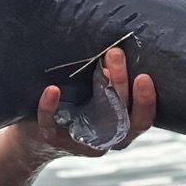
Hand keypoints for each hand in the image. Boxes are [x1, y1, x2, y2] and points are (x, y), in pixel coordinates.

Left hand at [17, 47, 156, 160]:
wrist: (40, 134)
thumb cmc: (78, 107)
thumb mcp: (101, 96)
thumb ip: (113, 80)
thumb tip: (121, 45)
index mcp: (122, 128)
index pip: (141, 120)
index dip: (146, 102)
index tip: (145, 76)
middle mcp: (105, 138)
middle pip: (119, 116)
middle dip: (120, 83)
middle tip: (116, 53)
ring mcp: (79, 140)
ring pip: (91, 121)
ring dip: (98, 91)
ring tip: (99, 64)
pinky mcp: (52, 138)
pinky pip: (50, 123)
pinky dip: (50, 106)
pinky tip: (52, 90)